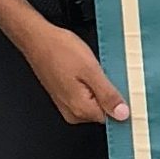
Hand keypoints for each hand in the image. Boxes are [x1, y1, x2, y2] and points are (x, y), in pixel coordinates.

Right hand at [17, 8, 129, 127]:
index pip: (112, 118)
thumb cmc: (59, 50)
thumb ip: (108, 94)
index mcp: (81, 109)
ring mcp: (67, 105)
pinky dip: (89, 85)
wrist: (37, 39)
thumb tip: (122, 114)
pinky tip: (84, 71)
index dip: (119, 103)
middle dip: (107, 94)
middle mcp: (73, 112)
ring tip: (90, 70)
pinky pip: (85, 96)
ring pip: (94, 102)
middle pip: (103, 111)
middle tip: (102, 74)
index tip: (121, 89)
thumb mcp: (91, 70)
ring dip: (98, 88)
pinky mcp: (64, 97)